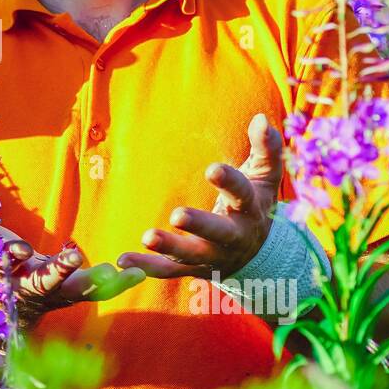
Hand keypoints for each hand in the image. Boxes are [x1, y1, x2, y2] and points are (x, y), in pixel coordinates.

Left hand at [4, 229, 144, 332]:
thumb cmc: (33, 279)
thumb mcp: (61, 281)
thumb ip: (93, 280)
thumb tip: (141, 273)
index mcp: (63, 291)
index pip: (94, 290)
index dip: (117, 284)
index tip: (140, 273)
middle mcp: (46, 290)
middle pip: (73, 288)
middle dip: (95, 281)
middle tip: (111, 271)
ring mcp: (23, 281)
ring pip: (43, 278)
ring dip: (60, 270)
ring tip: (76, 257)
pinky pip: (7, 259)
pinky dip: (14, 252)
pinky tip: (22, 250)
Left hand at [117, 113, 283, 281]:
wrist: (257, 254)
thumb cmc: (256, 203)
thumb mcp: (265, 176)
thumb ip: (266, 148)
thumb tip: (262, 119)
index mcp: (250, 210)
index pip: (242, 195)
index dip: (229, 183)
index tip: (213, 169)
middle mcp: (233, 237)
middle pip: (218, 233)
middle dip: (199, 225)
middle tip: (178, 215)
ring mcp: (213, 256)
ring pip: (191, 255)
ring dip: (169, 247)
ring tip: (147, 236)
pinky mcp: (193, 268)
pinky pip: (169, 270)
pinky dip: (146, 267)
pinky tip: (122, 260)